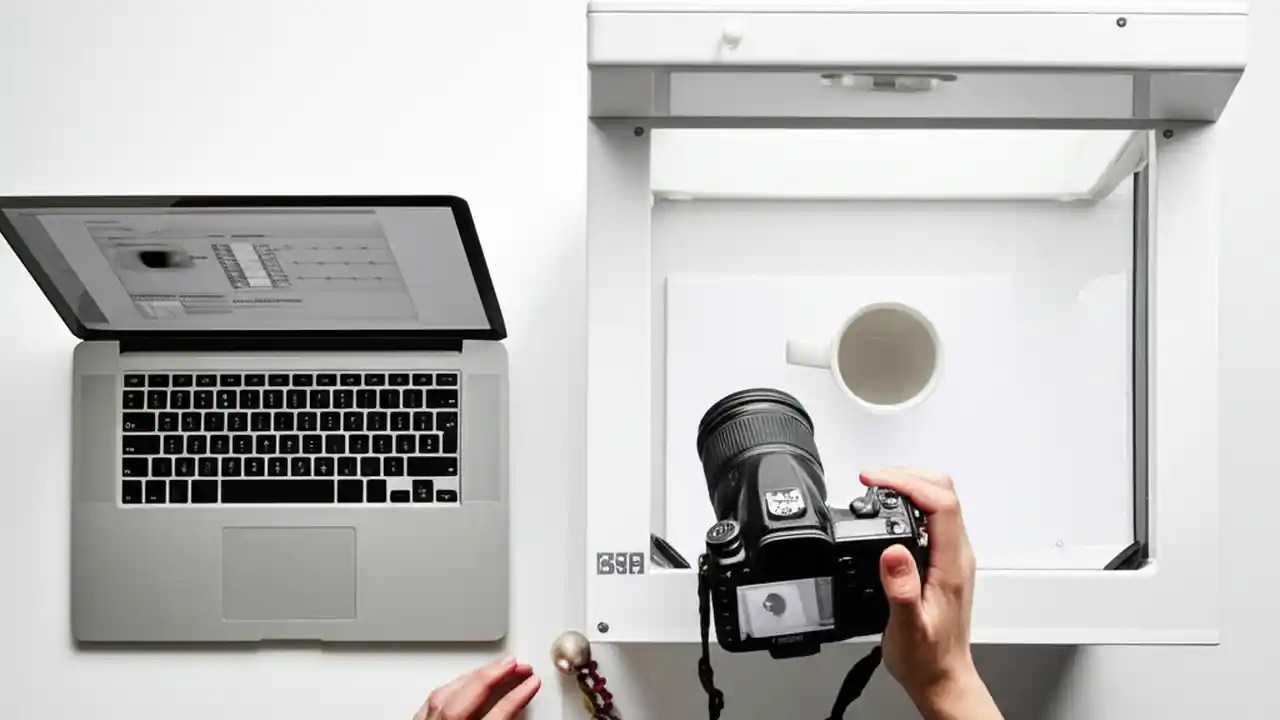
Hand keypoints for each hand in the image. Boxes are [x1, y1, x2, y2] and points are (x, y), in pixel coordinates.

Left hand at [414, 655, 541, 719]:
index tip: (532, 682)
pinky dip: (452, 687)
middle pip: (466, 695)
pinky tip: (465, 682)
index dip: (517, 696)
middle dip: (493, 674)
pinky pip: (431, 700)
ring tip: (497, 668)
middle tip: (518, 664)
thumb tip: (516, 704)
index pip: (495, 716)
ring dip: (474, 676)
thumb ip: (500, 719)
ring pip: (444, 693)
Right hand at [860, 468, 1001, 719]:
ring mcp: (951, 555)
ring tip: (875, 488)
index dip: (907, 482)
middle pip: (944, 491)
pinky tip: (886, 511)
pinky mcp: (942, 559)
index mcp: (951, 564)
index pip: (941, 502)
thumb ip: (900, 589)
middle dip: (906, 475)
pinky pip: (931, 517)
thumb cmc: (927, 658)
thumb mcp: (907, 627)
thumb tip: (893, 551)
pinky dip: (908, 503)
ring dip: (907, 486)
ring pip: (939, 500)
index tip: (874, 480)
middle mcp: (956, 554)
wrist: (941, 677)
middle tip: (872, 479)